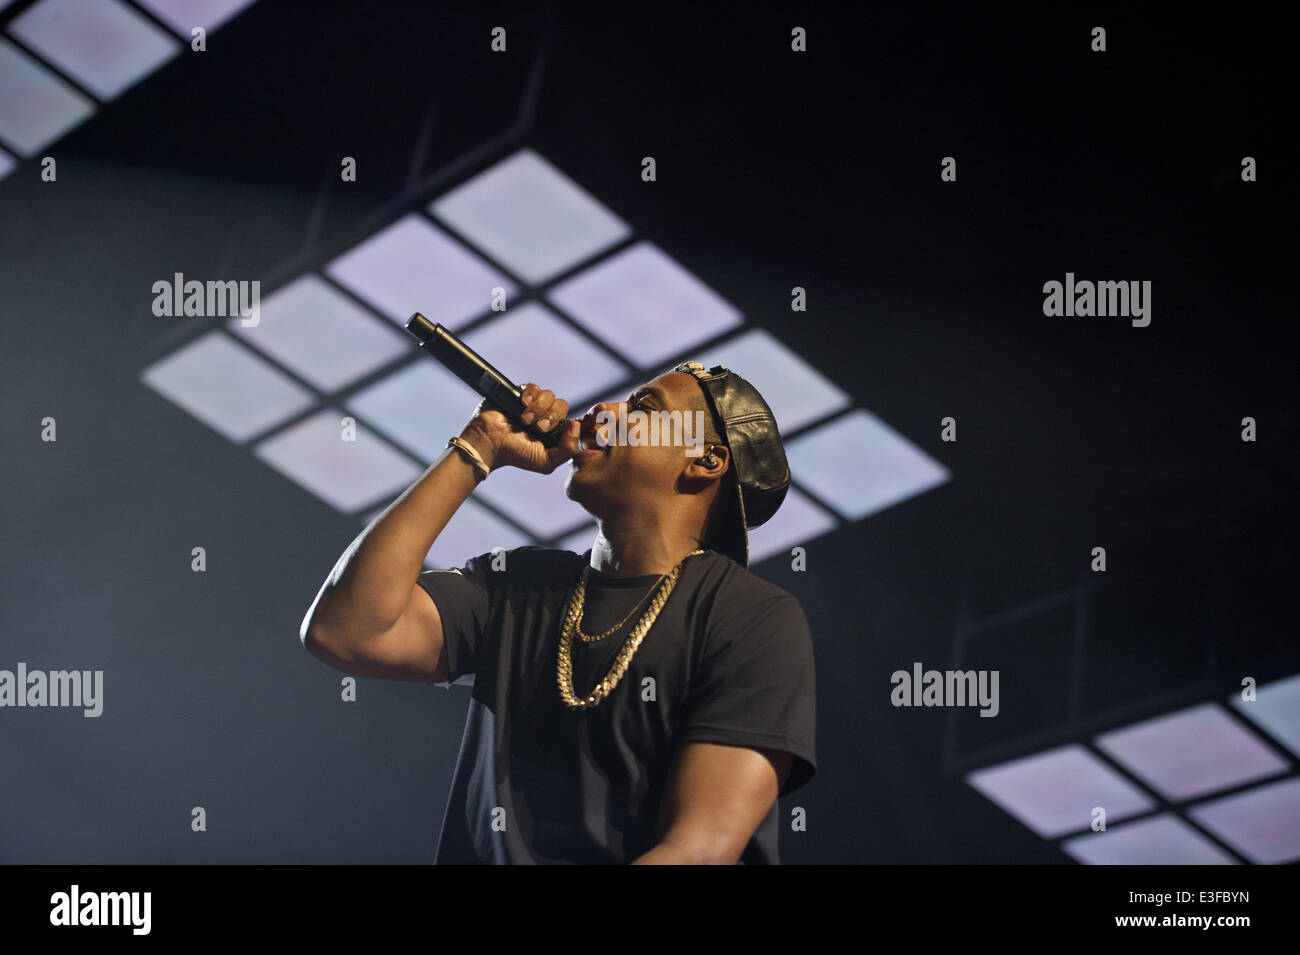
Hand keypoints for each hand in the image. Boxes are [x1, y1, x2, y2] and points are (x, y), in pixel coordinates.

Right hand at [458, 383, 579, 474]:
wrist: (490, 443)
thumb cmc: (516, 454)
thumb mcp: (546, 462)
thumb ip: (567, 450)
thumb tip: (575, 425)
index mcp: (554, 432)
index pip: (570, 420)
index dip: (567, 423)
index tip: (554, 431)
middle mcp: (545, 416)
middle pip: (561, 405)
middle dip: (551, 416)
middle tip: (538, 428)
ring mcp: (533, 405)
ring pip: (549, 395)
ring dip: (538, 408)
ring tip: (524, 420)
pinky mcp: (520, 394)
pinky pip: (534, 387)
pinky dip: (530, 395)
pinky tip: (522, 405)